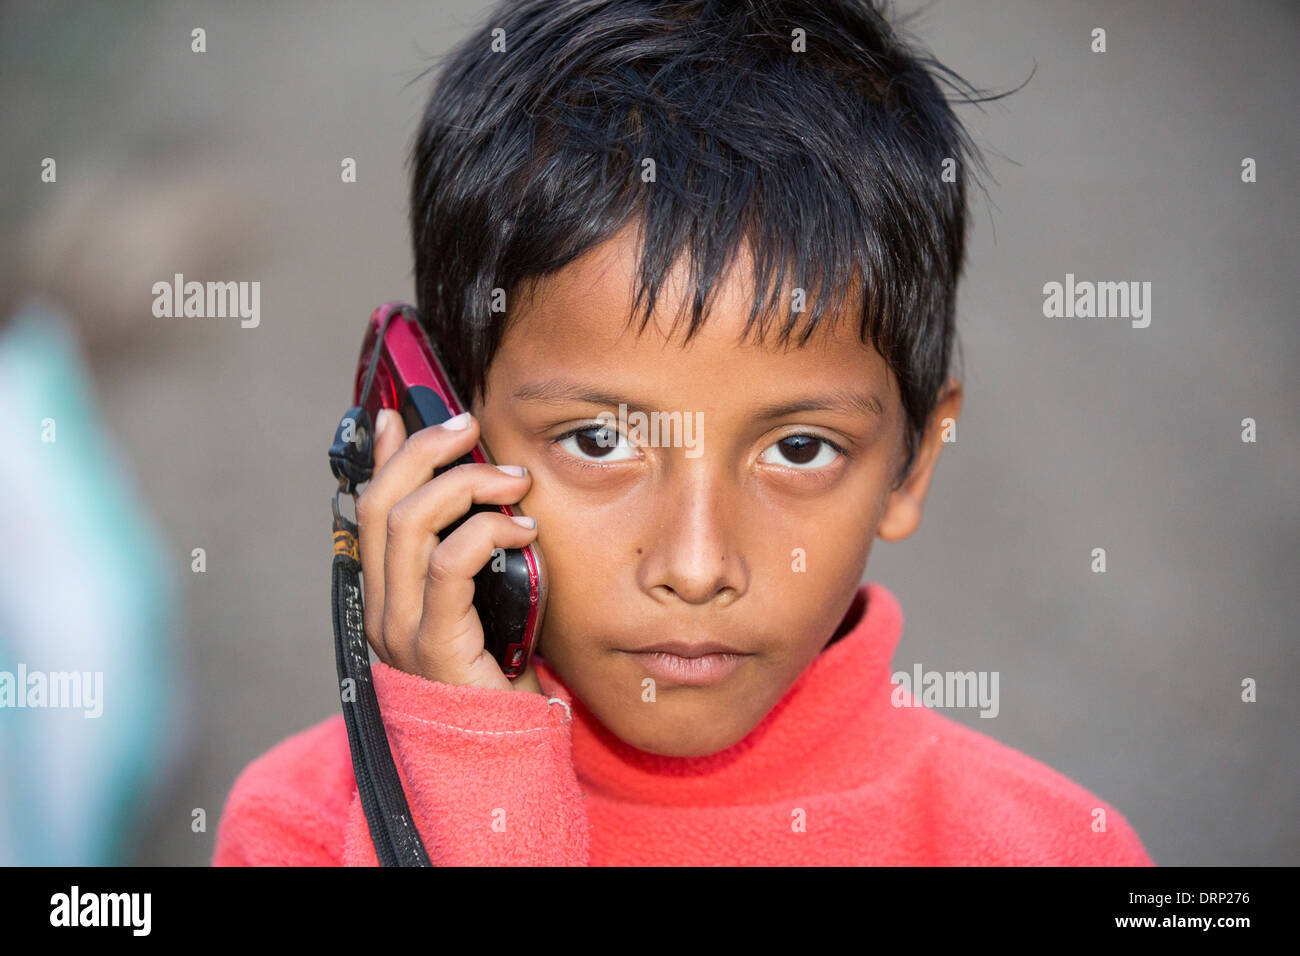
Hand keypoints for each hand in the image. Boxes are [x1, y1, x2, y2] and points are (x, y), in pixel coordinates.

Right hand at [356, 408, 542, 693]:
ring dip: (465, 485)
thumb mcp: (485, 597)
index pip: (368, 506)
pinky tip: (522, 529)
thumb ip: (473, 550)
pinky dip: (486, 532)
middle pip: (381, 502)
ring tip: (513, 480)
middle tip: (470, 427)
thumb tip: (485, 491)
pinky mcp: (433, 645)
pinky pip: (448, 565)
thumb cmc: (500, 673)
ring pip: (408, 523)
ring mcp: (400, 628)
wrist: (502, 753)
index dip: (382, 454)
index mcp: (386, 593)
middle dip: (425, 451)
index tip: (402, 413)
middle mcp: (381, 607)